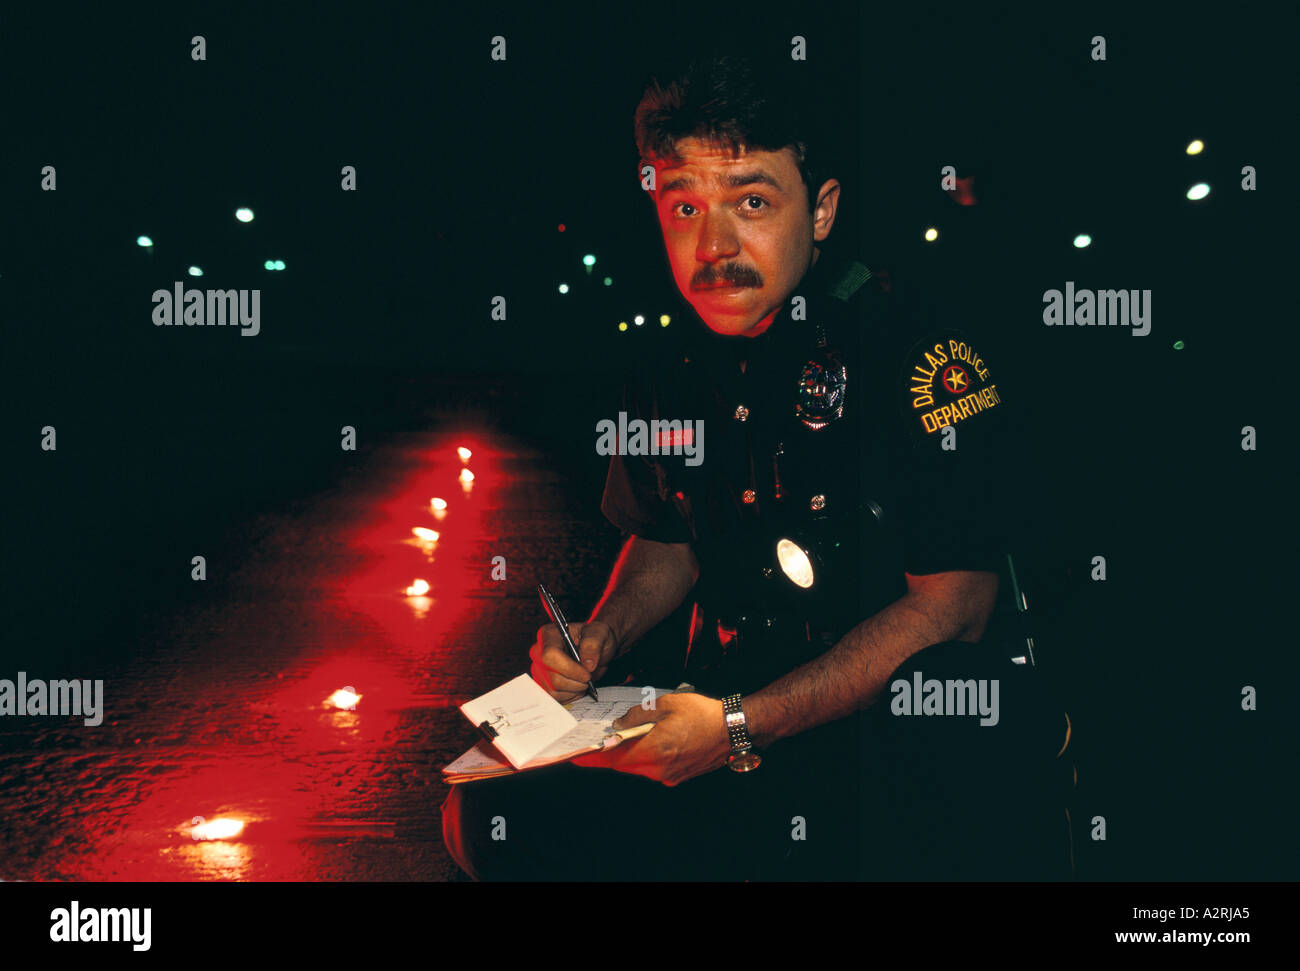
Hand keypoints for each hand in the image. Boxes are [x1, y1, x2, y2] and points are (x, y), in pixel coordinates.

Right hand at [529, 620, 617, 702]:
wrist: (595, 648)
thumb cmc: (594, 638)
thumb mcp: (599, 633)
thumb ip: (593, 644)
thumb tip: (588, 664)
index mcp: (549, 635)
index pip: (550, 656)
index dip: (569, 669)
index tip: (586, 674)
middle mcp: (539, 652)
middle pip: (552, 677)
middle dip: (575, 682)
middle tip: (589, 676)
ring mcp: (539, 670)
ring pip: (554, 690)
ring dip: (575, 689)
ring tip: (584, 679)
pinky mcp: (544, 684)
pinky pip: (555, 698)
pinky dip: (570, 695)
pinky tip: (577, 685)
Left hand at [571, 692, 730, 785]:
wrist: (733, 730)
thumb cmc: (703, 714)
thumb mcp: (666, 704)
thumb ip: (638, 715)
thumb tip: (620, 724)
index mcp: (653, 750)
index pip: (614, 758)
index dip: (592, 758)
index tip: (576, 756)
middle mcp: (658, 768)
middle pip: (625, 764)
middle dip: (612, 753)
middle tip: (601, 741)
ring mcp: (669, 775)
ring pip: (639, 767)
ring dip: (631, 754)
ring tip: (628, 737)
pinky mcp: (677, 776)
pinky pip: (654, 768)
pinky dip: (648, 756)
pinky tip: (653, 741)